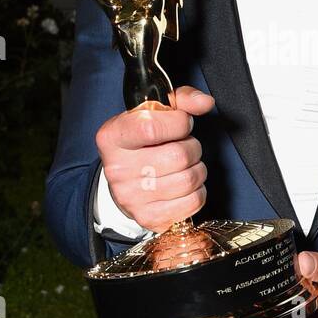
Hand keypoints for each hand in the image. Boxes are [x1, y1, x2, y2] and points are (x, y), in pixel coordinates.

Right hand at [95, 85, 213, 231]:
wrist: (124, 181)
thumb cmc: (143, 142)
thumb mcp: (154, 113)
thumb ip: (181, 100)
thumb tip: (205, 102)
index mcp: (112, 137)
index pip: (152, 127)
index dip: (179, 123)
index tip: (181, 123)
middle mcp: (118, 169)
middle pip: (178, 156)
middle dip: (192, 147)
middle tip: (184, 146)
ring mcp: (131, 197)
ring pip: (189, 179)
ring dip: (197, 169)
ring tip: (185, 165)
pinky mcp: (149, 217)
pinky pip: (192, 202)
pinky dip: (198, 191)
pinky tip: (185, 185)